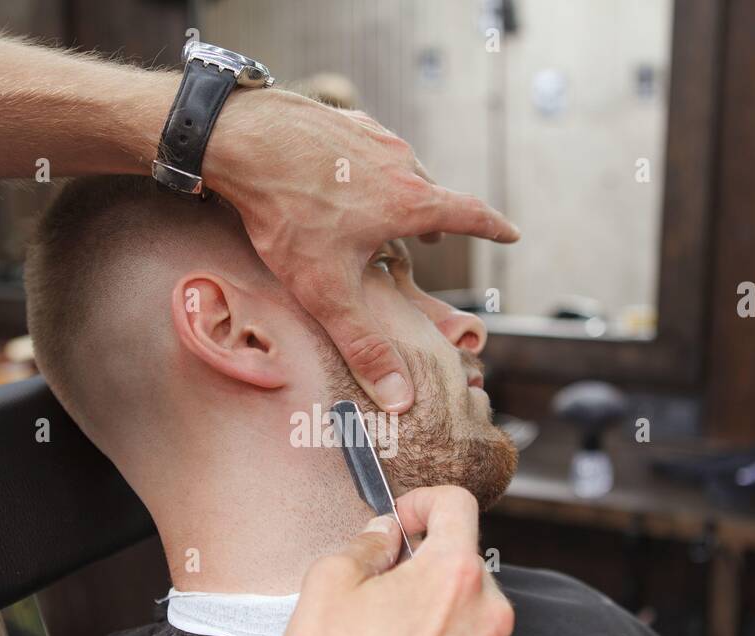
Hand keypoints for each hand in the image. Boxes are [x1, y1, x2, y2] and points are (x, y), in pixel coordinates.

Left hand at [205, 90, 518, 412]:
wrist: (243, 140)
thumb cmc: (288, 214)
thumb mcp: (327, 291)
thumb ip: (364, 345)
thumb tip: (400, 397)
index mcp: (410, 202)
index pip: (469, 215)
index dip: (493, 227)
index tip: (512, 233)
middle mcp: (400, 162)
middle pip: (433, 192)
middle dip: (439, 218)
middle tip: (436, 240)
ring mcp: (370, 135)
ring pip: (400, 168)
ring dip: (403, 191)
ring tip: (390, 210)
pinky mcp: (340, 120)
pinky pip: (366, 148)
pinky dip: (367, 168)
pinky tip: (343, 178)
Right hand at [274, 486, 514, 635]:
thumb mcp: (327, 587)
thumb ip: (363, 546)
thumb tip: (382, 537)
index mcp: (454, 574)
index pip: (458, 504)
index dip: (422, 501)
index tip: (401, 519)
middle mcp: (488, 613)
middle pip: (463, 559)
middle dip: (423, 560)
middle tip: (379, 582)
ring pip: (467, 606)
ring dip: (433, 605)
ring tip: (383, 633)